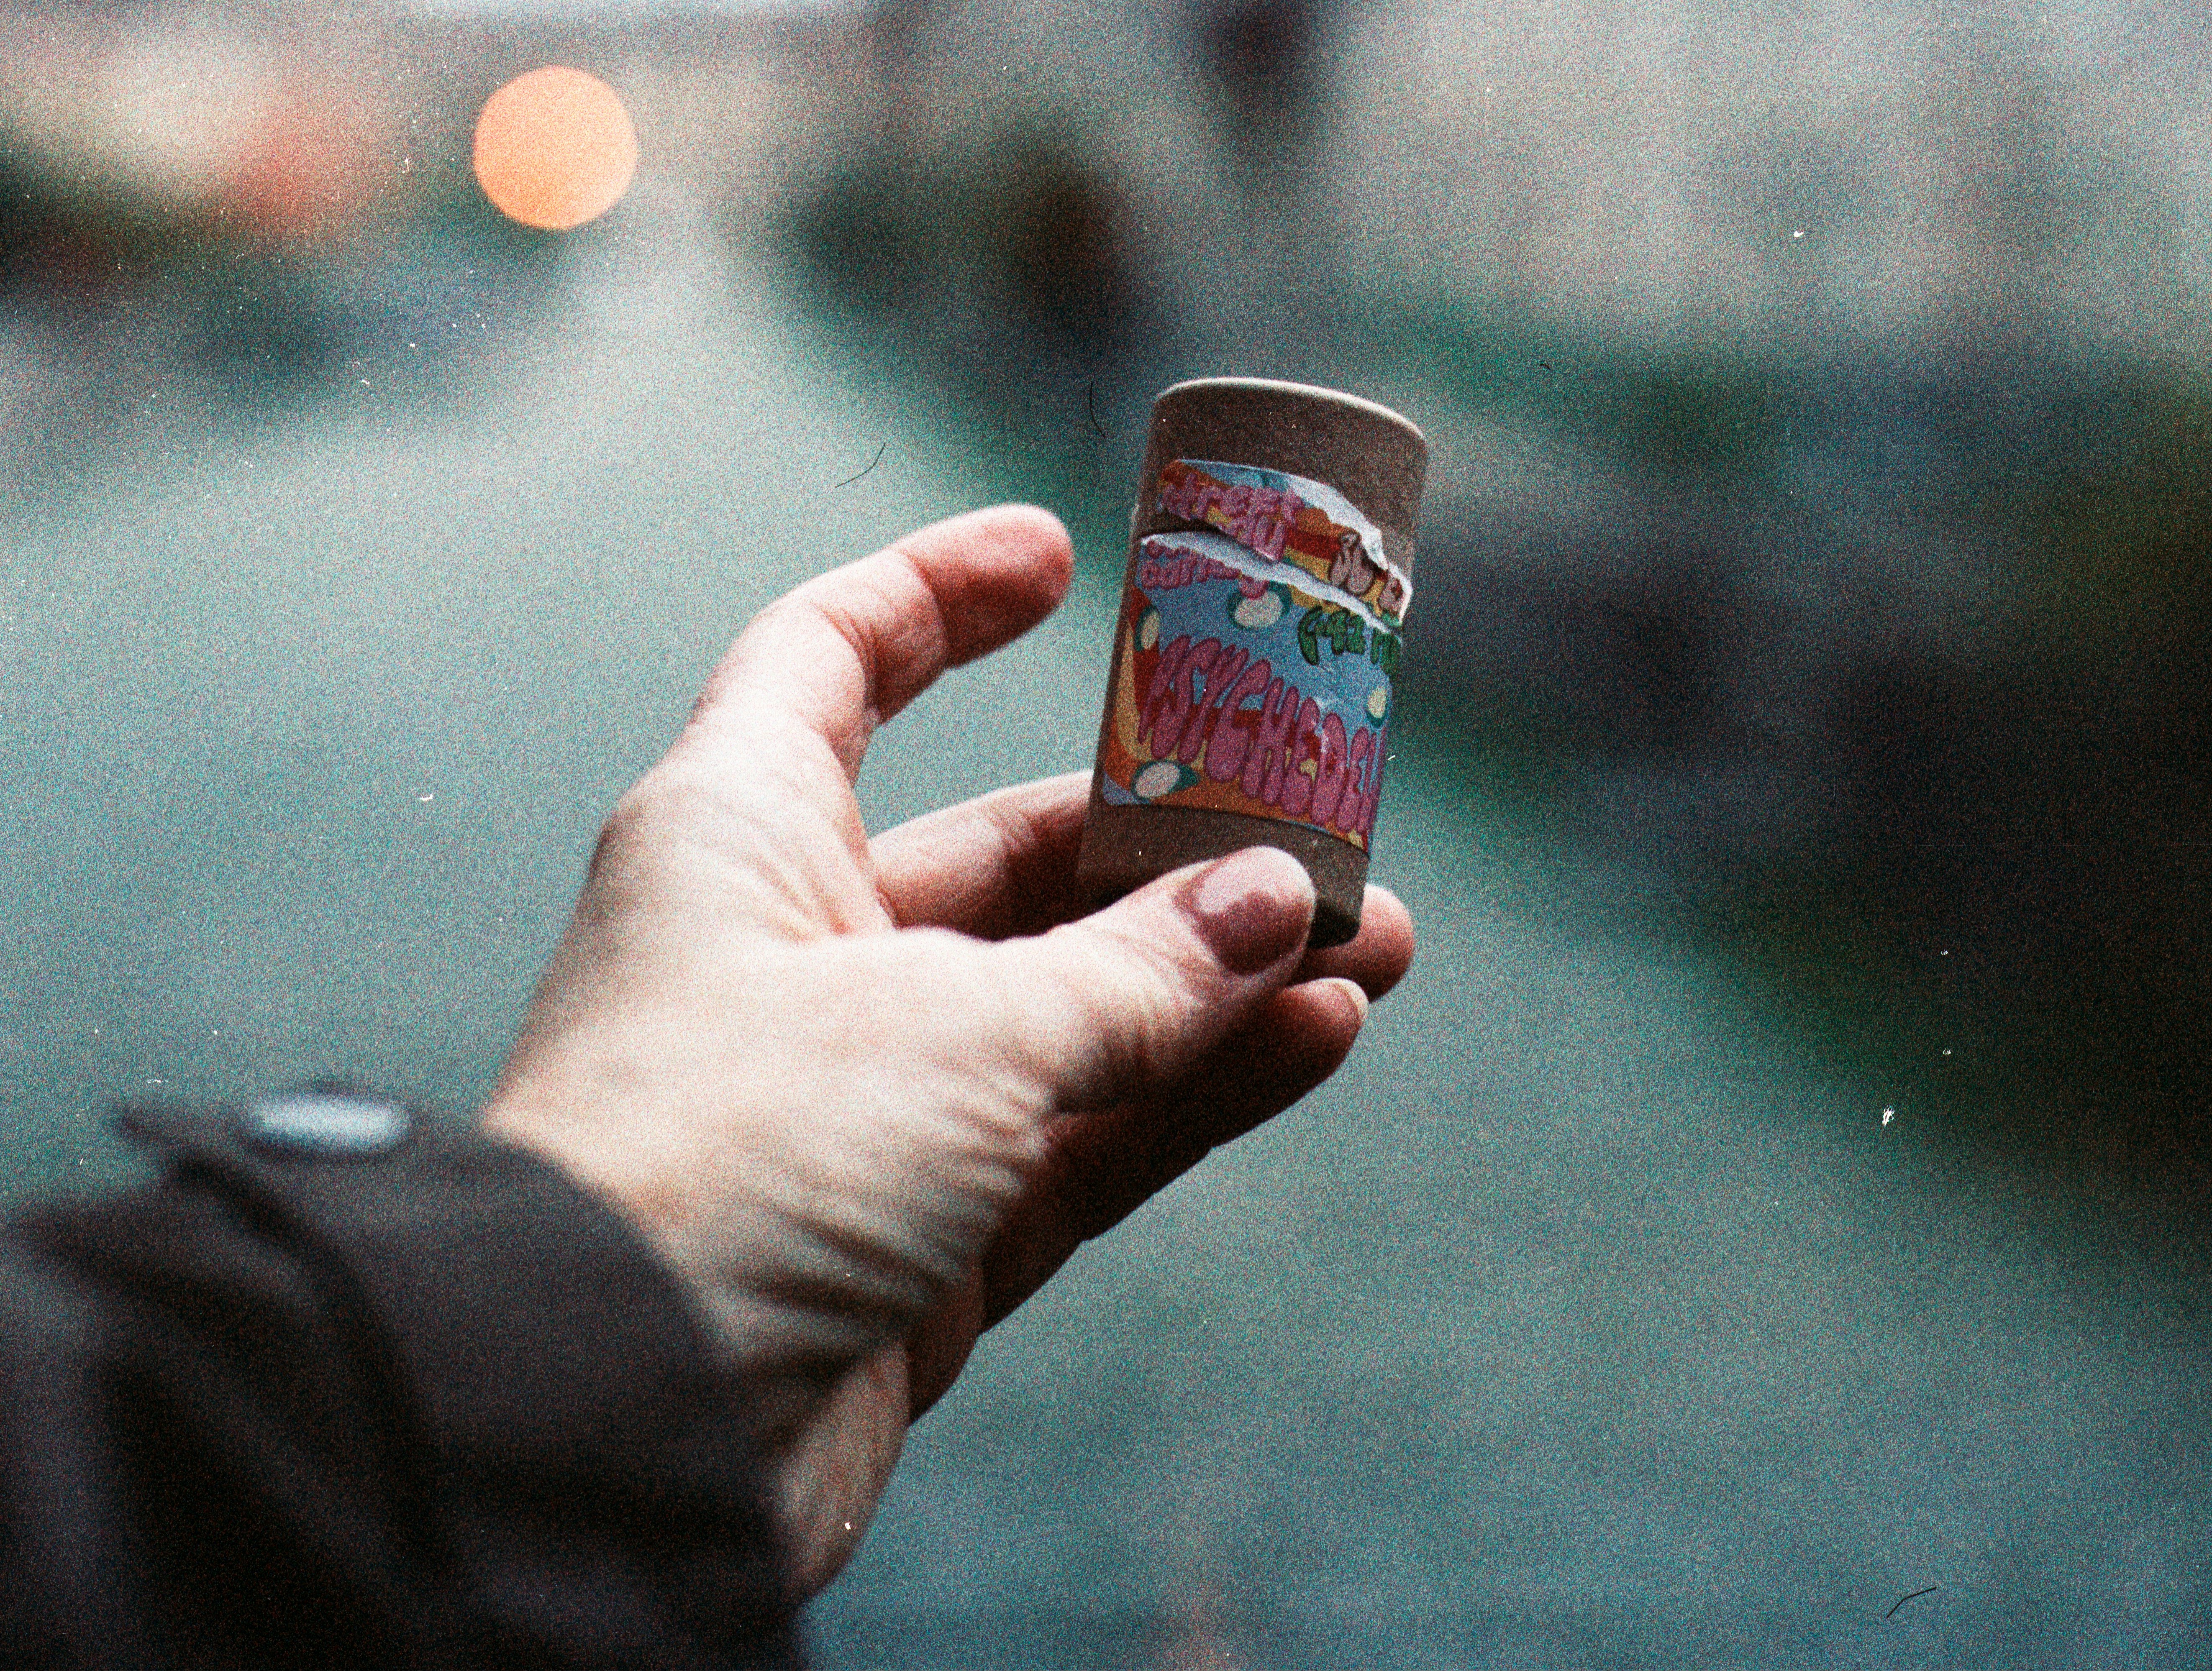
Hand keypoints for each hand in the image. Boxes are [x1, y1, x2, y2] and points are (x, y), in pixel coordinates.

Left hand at [479, 505, 1413, 1596]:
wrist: (613, 1430)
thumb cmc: (732, 1167)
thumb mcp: (957, 1031)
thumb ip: (1133, 971)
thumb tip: (1286, 904)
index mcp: (740, 840)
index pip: (831, 662)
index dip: (935, 594)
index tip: (1056, 561)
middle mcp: (795, 956)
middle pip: (1007, 858)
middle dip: (1173, 846)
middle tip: (1327, 832)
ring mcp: (862, 1105)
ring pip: (1072, 1007)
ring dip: (1222, 976)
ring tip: (1379, 944)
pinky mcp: (919, 1240)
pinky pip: (1085, 1136)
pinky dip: (1193, 1088)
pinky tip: (1313, 1039)